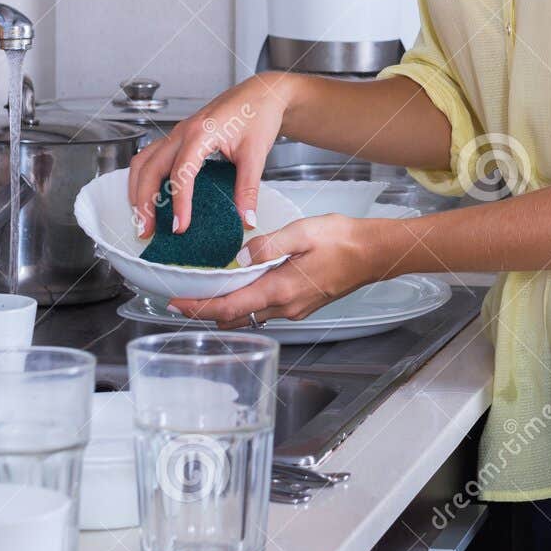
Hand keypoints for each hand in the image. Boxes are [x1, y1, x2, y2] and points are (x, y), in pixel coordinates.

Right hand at [127, 73, 295, 237]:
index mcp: (201, 133)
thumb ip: (248, 188)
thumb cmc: (259, 114)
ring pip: (143, 161)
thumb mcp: (256, 153)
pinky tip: (151, 196)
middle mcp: (183, 131)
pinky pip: (151, 157)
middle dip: (144, 201)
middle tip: (148, 230)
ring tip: (143, 217)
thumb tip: (246, 218)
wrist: (262, 93)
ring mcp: (178, 133)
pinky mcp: (180, 136)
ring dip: (138, 189)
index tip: (180, 226)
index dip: (178, 202)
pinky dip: (145, 178)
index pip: (181, 173)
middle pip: (150, 168)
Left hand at [167, 214, 377, 328]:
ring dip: (227, 308)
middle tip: (185, 298)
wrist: (375, 254)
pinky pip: (266, 310)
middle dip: (207, 311)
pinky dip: (247, 302)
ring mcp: (295, 309)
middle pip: (235, 317)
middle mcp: (285, 307)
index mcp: (281, 290)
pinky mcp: (302, 304)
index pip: (229, 308)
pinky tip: (244, 285)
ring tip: (209, 291)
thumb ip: (268, 245)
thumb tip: (239, 256)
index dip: (198, 309)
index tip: (175, 304)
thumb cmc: (344, 241)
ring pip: (250, 315)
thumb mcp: (303, 232)